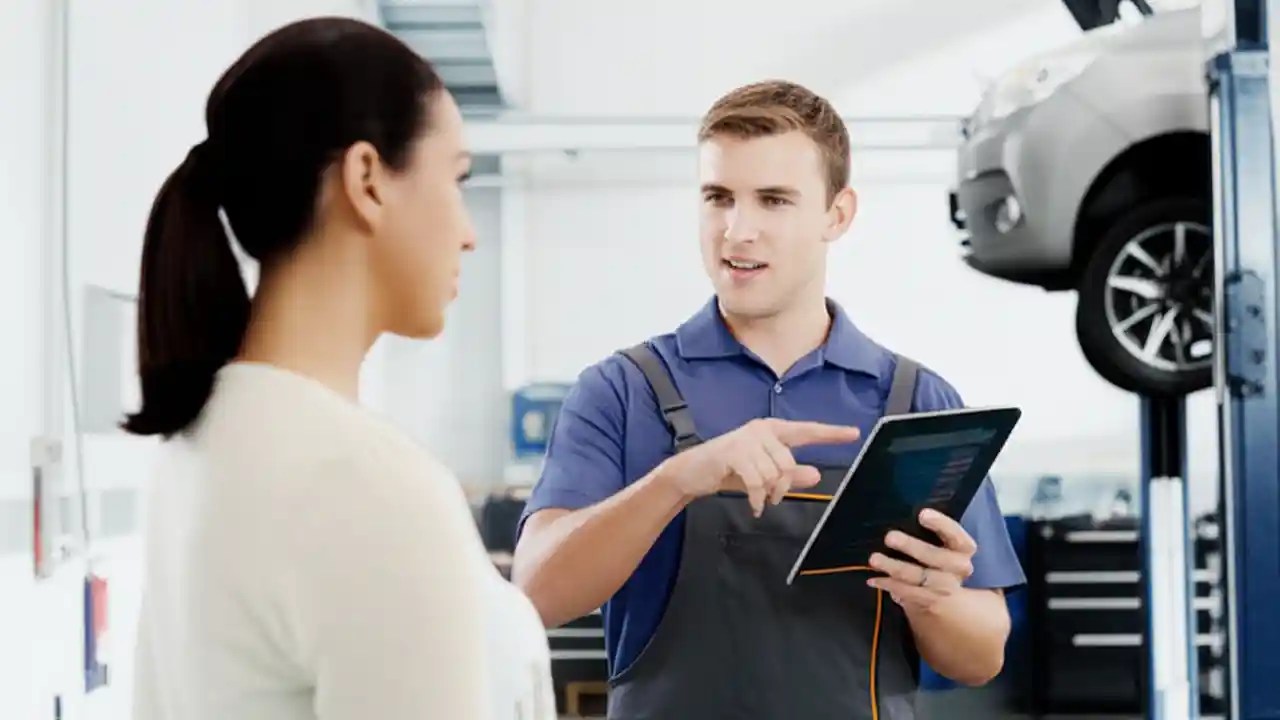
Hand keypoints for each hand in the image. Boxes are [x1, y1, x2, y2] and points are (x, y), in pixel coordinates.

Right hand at [656, 418, 859, 517]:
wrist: (692, 472)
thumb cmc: (729, 469)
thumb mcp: (763, 473)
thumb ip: (789, 474)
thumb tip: (817, 474)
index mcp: (772, 430)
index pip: (806, 430)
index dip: (830, 433)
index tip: (854, 433)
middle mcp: (761, 430)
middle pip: (788, 462)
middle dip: (783, 486)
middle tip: (773, 498)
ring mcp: (746, 439)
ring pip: (773, 473)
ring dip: (768, 493)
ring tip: (759, 499)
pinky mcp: (733, 453)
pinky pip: (756, 481)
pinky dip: (757, 498)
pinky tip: (754, 506)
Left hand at [866, 509, 976, 611]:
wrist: (946, 599)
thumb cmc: (935, 560)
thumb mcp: (938, 543)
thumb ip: (927, 532)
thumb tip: (898, 516)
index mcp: (964, 548)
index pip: (955, 534)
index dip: (941, 524)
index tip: (922, 514)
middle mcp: (960, 568)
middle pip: (937, 557)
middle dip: (912, 546)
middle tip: (889, 537)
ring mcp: (947, 587)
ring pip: (920, 577)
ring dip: (895, 567)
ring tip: (874, 559)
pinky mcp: (931, 602)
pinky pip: (908, 593)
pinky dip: (889, 585)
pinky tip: (873, 580)